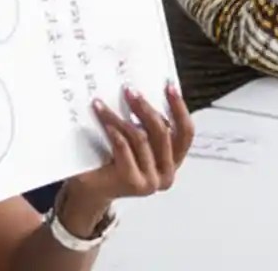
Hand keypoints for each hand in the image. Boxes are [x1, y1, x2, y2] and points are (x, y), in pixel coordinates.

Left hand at [60, 85, 194, 237]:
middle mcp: (167, 173)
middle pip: (163, 132)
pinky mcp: (134, 183)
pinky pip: (125, 149)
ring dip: (120, 118)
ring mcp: (152, 181)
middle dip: (145, 108)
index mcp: (174, 161)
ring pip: (141, 138)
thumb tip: (145, 93)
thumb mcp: (137, 142)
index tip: (169, 86)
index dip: (180, 108)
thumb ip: (148, 127)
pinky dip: (115, 133)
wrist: (91, 191)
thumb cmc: (113, 161)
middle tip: (130, 91)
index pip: (186, 132)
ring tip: (102, 105)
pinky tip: (104, 123)